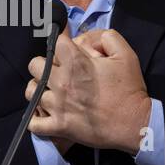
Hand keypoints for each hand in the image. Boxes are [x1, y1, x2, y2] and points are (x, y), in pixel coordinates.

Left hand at [25, 27, 150, 153]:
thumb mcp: (126, 54)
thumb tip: (83, 38)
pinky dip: (35, 118)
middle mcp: (61, 82)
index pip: (55, 42)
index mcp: (76, 63)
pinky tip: (44, 113)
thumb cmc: (130, 89)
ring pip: (30, 91)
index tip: (68, 51)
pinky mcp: (58, 127)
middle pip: (34, 64)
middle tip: (57, 71)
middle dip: (45, 64)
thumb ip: (105, 37)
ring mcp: (57, 106)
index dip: (62, 44)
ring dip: (38, 88)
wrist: (134, 124)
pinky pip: (33, 122)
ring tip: (50, 91)